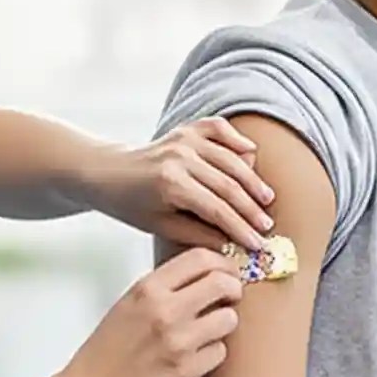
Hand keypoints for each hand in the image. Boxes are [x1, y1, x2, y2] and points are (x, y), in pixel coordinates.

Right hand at [58, 248, 243, 376]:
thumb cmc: (105, 354)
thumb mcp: (128, 304)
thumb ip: (163, 287)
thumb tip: (202, 276)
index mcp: (147, 289)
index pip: (200, 258)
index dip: (222, 263)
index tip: (227, 271)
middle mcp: (164, 310)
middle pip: (223, 282)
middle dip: (234, 288)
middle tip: (232, 296)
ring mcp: (177, 341)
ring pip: (229, 318)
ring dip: (225, 323)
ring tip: (209, 330)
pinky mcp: (186, 371)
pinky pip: (220, 352)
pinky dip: (213, 353)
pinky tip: (196, 356)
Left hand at [88, 117, 275, 250]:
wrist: (107, 173)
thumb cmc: (131, 205)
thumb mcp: (160, 226)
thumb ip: (198, 234)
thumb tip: (232, 247)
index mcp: (171, 184)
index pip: (217, 210)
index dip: (241, 229)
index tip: (258, 245)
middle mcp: (180, 158)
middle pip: (228, 185)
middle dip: (251, 209)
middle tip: (268, 227)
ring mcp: (184, 140)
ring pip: (230, 159)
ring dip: (252, 180)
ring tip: (267, 199)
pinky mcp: (186, 129)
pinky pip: (218, 129)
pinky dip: (237, 139)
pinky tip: (252, 154)